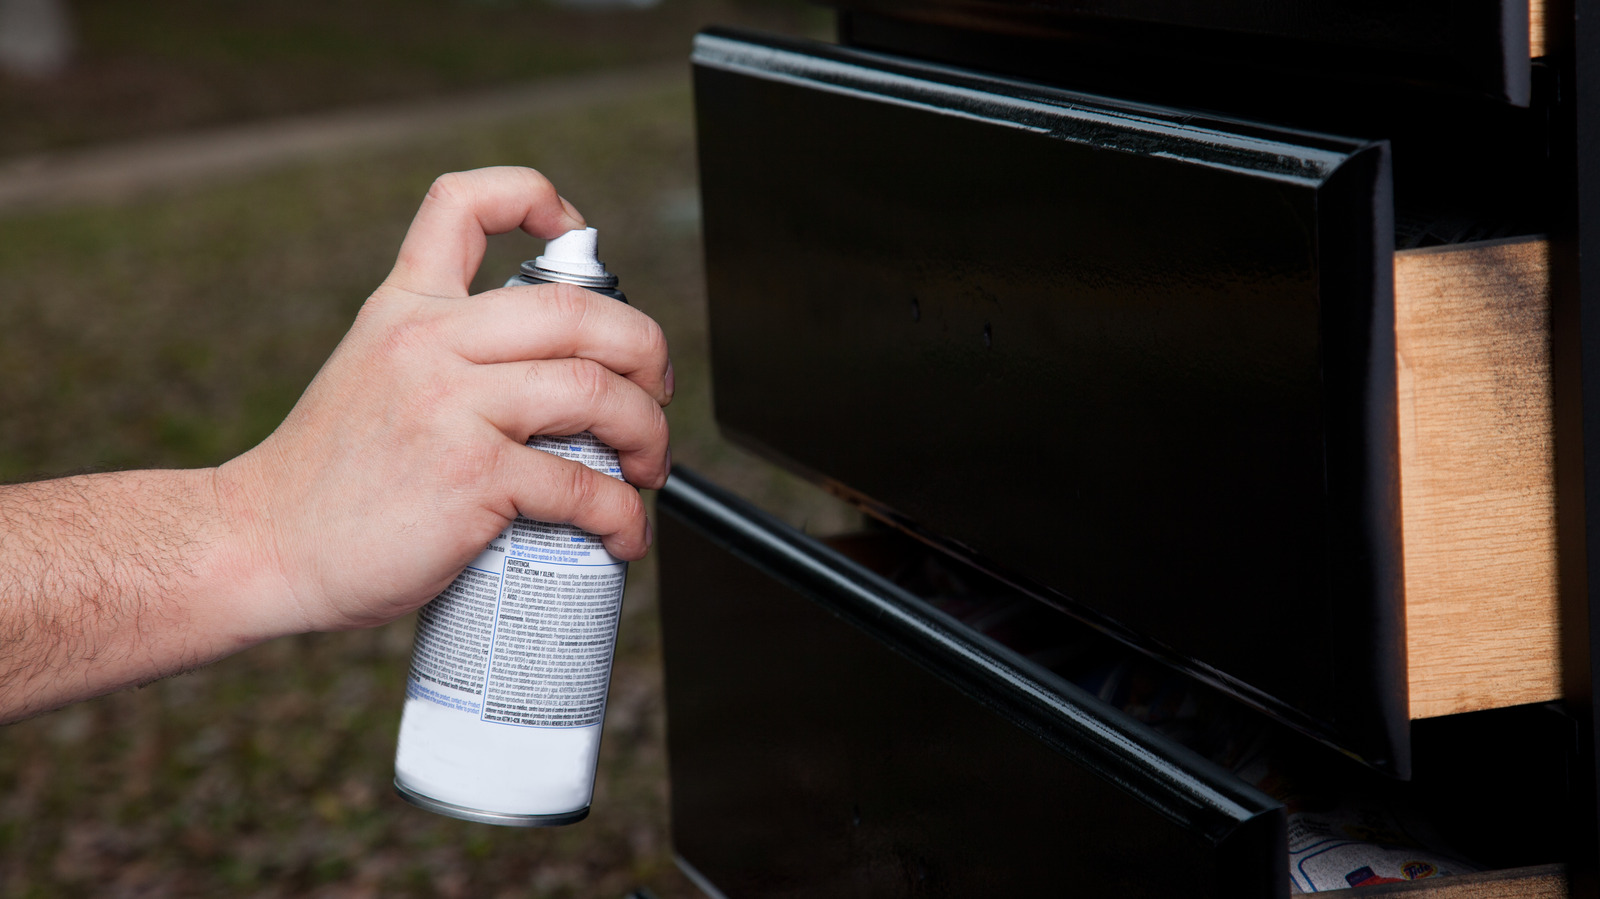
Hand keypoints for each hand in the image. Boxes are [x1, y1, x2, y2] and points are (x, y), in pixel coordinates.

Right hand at [218, 166, 672, 635]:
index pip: (466, 202)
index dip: (537, 197)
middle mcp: (429, 342)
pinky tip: (625, 531)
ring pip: (596, 391)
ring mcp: (450, 406)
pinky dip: (623, 512)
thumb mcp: (371, 373)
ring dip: (649, 433)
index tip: (577, 232)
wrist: (260, 546)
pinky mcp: (469, 475)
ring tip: (648, 466)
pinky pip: (580, 483)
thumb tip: (548, 370)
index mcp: (406, 308)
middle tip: (657, 392)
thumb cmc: (326, 479)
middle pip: (578, 310)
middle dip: (646, 349)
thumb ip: (443, 352)